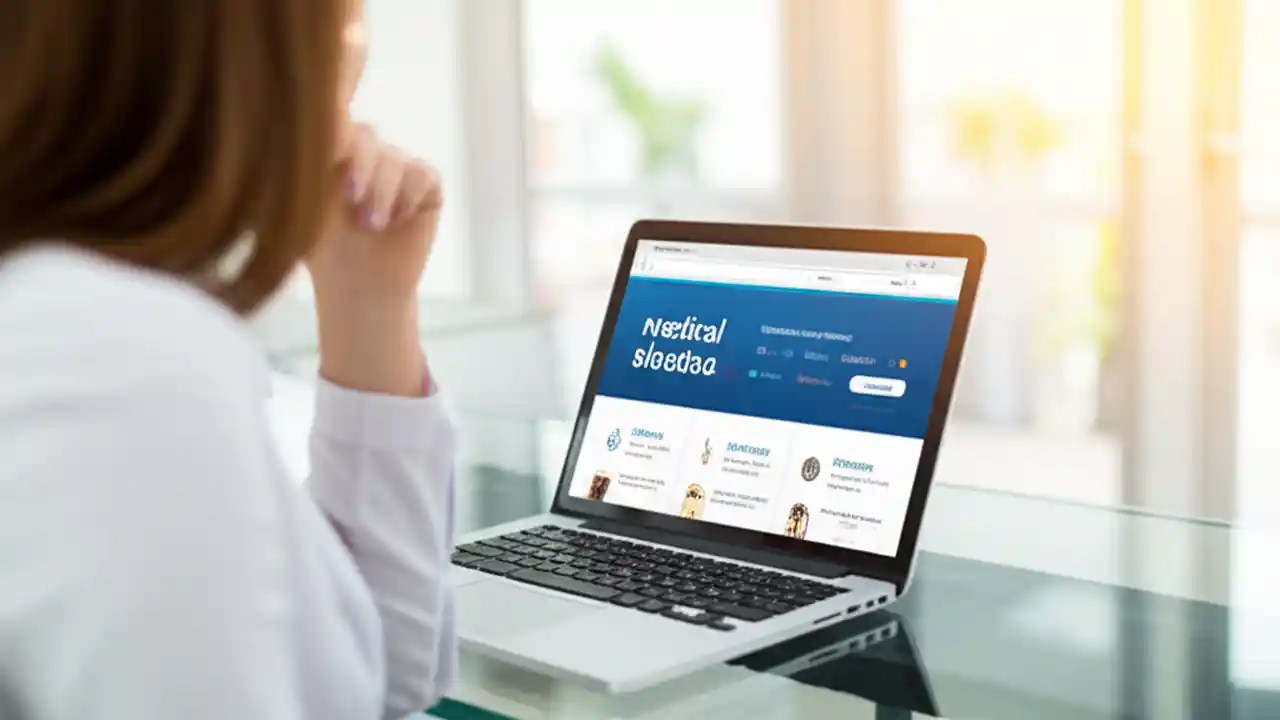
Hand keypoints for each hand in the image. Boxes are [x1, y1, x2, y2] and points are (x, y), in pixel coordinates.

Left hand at [306, 124, 443, 396]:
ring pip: (395, 159)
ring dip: (382, 193)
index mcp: (330, 150)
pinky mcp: (426, 184)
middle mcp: (366, 153)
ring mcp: (398, 166)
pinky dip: (408, 196)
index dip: (333, 131)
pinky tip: (397, 221)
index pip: (333, 120)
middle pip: (366, 134)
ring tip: (372, 226)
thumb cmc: (323, 249)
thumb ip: (302, 171)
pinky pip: (422, 174)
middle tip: (351, 197)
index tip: (328, 154)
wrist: (359, 287)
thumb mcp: (302, 207)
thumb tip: (303, 136)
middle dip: (360, 163)